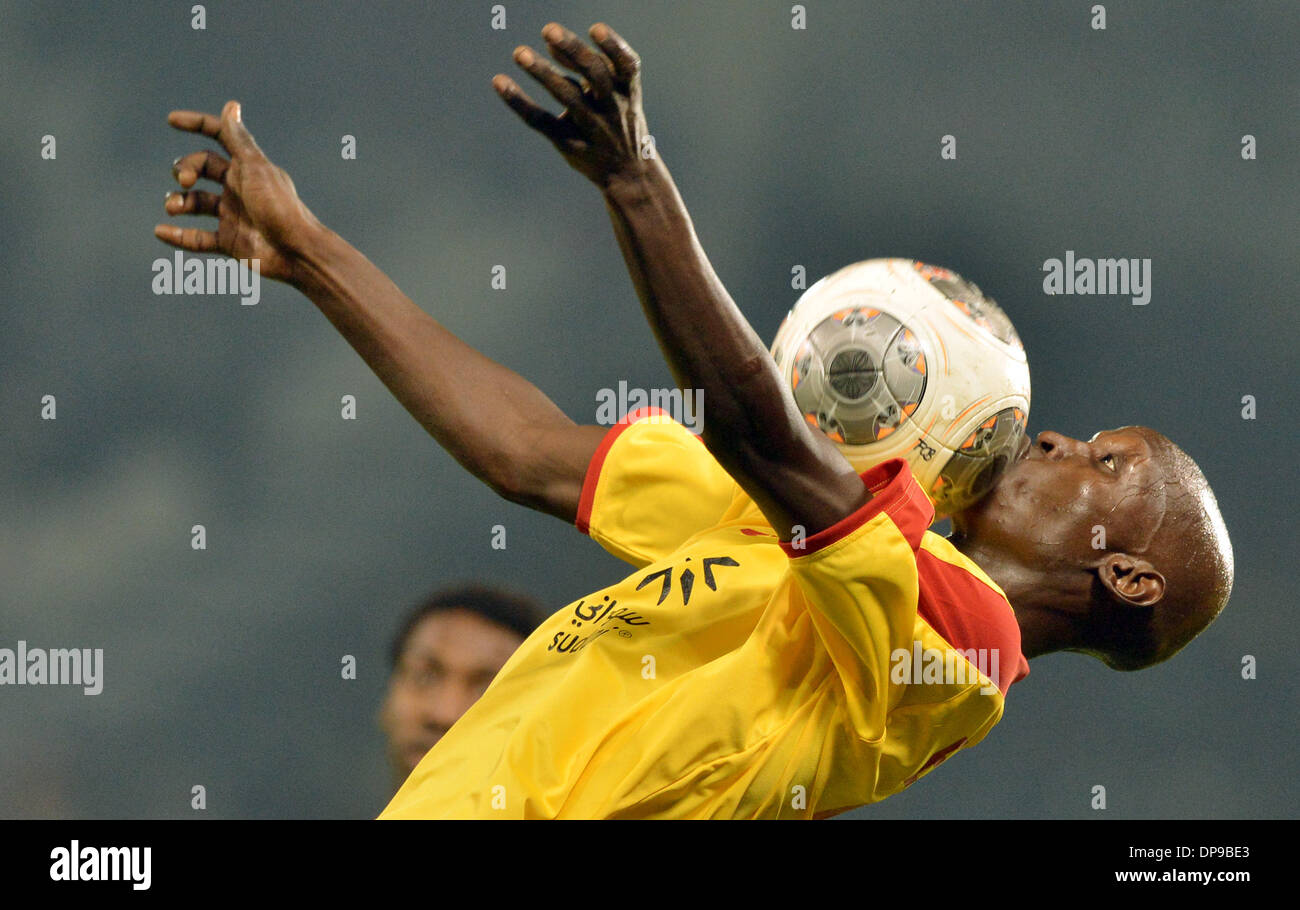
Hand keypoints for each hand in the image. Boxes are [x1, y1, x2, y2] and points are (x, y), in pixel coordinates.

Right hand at [154, 100, 322, 283]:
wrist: (295, 251)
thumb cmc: (279, 206)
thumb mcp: (255, 168)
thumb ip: (238, 140)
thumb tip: (231, 106)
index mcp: (246, 167)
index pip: (219, 137)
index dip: (197, 124)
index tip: (172, 120)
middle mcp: (238, 188)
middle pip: (201, 169)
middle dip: (185, 169)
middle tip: (184, 180)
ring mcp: (233, 215)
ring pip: (196, 203)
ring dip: (178, 202)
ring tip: (173, 206)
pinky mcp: (229, 241)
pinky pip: (197, 238)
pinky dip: (179, 236)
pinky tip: (161, 231)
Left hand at [493, 22, 652, 188]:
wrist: (629, 174)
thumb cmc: (617, 121)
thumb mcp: (612, 93)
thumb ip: (585, 67)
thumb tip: (550, 44)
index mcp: (628, 92)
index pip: (626, 65)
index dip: (613, 46)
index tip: (594, 28)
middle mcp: (614, 110)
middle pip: (596, 77)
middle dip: (574, 51)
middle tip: (548, 29)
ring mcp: (592, 129)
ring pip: (568, 98)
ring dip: (544, 73)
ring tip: (520, 52)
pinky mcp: (569, 145)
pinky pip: (542, 122)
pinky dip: (520, 102)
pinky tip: (500, 82)